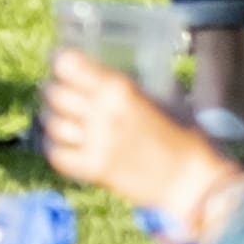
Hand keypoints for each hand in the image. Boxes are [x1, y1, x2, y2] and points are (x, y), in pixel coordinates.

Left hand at [35, 55, 231, 224]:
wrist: (193, 181)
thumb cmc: (185, 135)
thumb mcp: (161, 97)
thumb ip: (132, 86)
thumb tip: (108, 75)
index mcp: (120, 89)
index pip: (67, 64)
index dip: (59, 62)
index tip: (60, 64)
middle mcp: (103, 112)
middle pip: (54, 92)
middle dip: (53, 89)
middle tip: (60, 92)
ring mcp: (96, 143)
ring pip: (50, 123)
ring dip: (53, 119)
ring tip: (61, 118)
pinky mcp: (94, 170)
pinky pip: (56, 155)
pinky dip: (55, 148)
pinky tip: (63, 144)